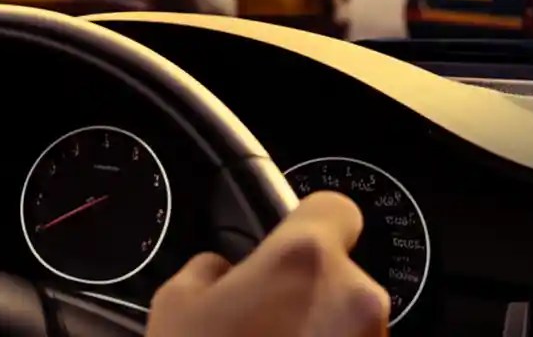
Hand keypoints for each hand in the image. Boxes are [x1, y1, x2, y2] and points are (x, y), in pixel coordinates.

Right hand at [146, 191, 388, 336]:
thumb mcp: (177, 304)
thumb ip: (210, 268)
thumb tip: (221, 270)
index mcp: (305, 260)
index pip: (334, 208)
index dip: (309, 221)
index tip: (290, 239)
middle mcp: (355, 299)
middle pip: (339, 273)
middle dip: (306, 290)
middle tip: (263, 318)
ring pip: (349, 318)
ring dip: (320, 327)